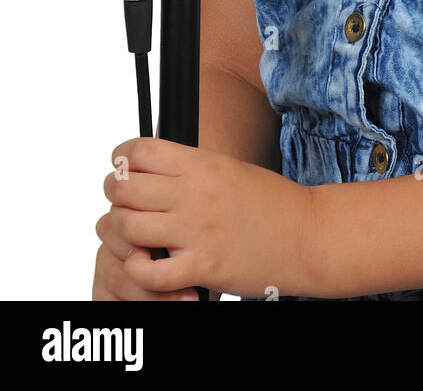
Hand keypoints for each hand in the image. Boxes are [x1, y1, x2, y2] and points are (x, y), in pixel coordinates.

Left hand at [101, 137, 316, 298]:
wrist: (308, 234)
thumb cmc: (272, 202)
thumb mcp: (229, 170)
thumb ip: (192, 169)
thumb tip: (155, 169)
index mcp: (203, 164)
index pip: (140, 151)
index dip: (121, 158)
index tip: (121, 167)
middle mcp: (195, 193)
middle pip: (125, 188)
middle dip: (115, 194)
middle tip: (121, 201)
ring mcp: (198, 230)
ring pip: (129, 226)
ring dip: (122, 232)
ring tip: (133, 235)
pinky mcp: (203, 266)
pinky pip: (150, 271)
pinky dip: (138, 269)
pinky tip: (146, 263)